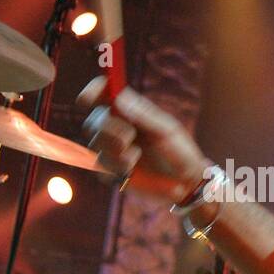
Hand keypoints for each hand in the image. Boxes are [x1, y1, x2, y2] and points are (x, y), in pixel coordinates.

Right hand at [77, 75, 212, 204]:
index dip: (92, 91)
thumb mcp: (166, 130)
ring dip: (115, 150)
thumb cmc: (179, 151)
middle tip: (130, 136)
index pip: (103, 94)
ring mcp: (112, 150)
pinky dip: (116, 166)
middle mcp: (117, 127)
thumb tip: (118, 98)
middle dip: (110, 129)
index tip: (88, 98)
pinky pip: (100, 165)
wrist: (184, 183)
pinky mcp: (110, 171)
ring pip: (94, 143)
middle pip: (94, 121)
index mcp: (130, 111)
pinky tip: (132, 169)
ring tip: (137, 155)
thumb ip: (143, 114)